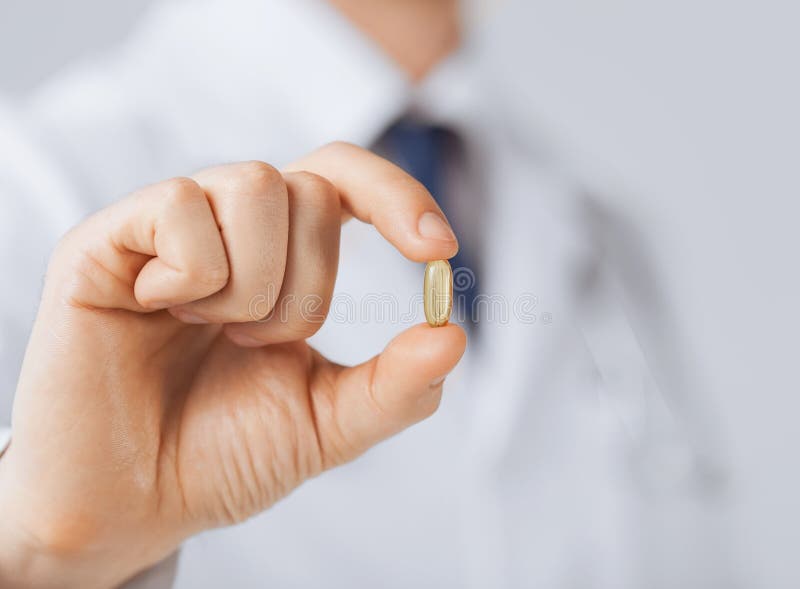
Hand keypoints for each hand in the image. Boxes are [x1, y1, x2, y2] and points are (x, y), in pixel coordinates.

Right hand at [0, 143, 465, 588]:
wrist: (133, 502)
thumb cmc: (222, 454)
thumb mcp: (326, 423)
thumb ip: (395, 386)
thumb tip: (454, 335)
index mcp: (283, 254)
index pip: (345, 178)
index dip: (397, 195)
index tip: (438, 249)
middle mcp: (230, 225)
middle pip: (311, 190)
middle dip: (306, 290)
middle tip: (252, 344)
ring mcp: (170, 224)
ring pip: (256, 187)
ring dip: (253, 288)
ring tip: (207, 331)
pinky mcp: (109, 237)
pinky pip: (182, 208)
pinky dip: (191, 278)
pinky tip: (157, 312)